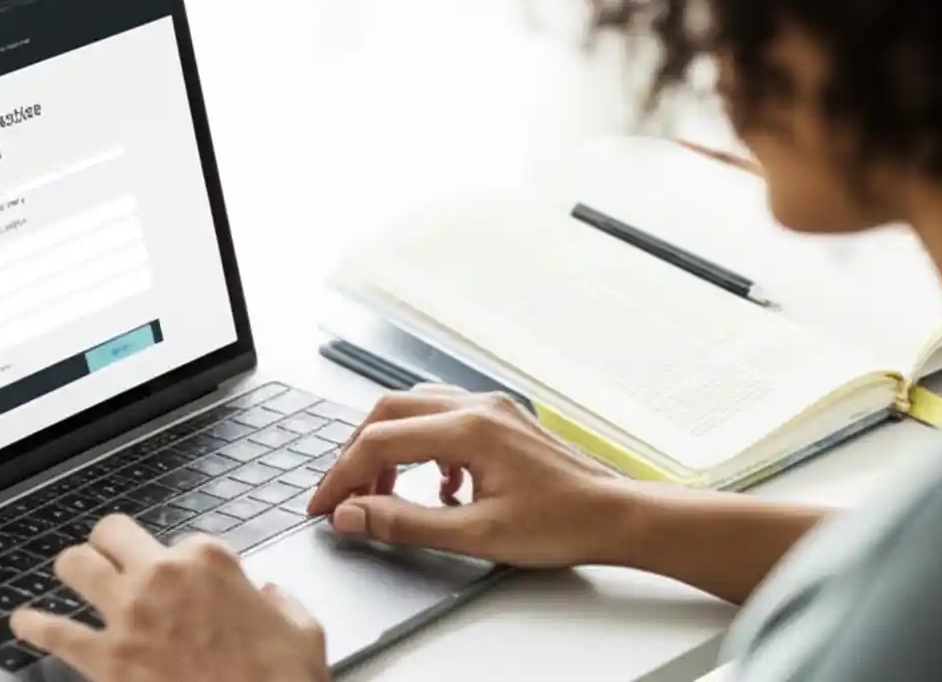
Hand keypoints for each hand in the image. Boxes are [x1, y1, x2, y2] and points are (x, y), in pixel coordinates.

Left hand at [10, 516, 328, 681]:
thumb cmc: (281, 677)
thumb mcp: (300, 624)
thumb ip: (278, 599)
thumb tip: (267, 596)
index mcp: (209, 560)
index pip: (182, 539)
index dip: (184, 561)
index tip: (188, 582)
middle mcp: (163, 576)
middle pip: (112, 532)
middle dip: (111, 541)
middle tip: (113, 554)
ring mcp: (130, 615)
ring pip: (75, 565)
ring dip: (73, 568)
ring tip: (71, 573)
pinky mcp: (108, 660)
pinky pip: (55, 634)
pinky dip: (33, 626)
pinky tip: (22, 623)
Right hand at [307, 385, 638, 567]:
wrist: (616, 515)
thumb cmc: (563, 523)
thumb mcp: (475, 535)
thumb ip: (405, 522)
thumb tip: (354, 514)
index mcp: (468, 429)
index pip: (380, 442)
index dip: (342, 476)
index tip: (324, 506)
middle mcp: (477, 406)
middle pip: (389, 412)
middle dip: (357, 454)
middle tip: (342, 496)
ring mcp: (490, 408)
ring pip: (414, 410)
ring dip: (388, 447)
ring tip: (381, 493)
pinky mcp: (501, 419)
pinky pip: (442, 418)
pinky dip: (421, 447)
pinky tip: (434, 486)